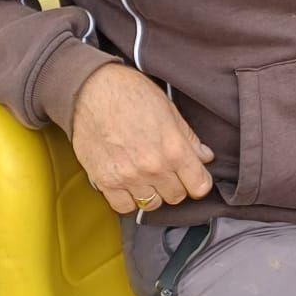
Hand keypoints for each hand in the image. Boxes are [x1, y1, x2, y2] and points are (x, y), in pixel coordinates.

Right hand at [70, 63, 214, 214]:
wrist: (91, 89)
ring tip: (145, 175)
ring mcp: (128, 177)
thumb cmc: (131, 93)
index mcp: (174, 149)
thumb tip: (205, 157)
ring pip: (152, 204)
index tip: (193, 177)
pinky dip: (128, 199)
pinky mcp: (105, 180)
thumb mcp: (169, 110)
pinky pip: (124, 206)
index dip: (199, 182)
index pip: (200, 186)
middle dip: (174, 185)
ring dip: (152, 193)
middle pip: (176, 197)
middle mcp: (153, 168)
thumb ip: (189, 138)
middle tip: (165, 171)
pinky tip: (127, 183)